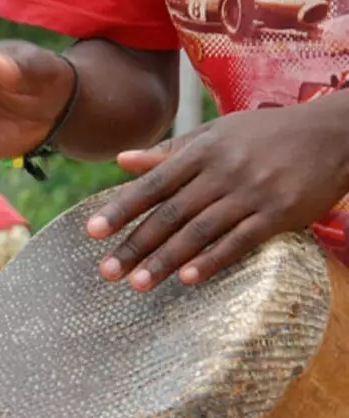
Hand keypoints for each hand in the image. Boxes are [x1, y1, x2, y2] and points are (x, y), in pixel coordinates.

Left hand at [87, 95, 348, 291]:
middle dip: (136, 244)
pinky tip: (188, 279)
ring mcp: (252, 193)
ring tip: (137, 284)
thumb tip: (120, 160)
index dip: (121, 208)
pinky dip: (213, 260)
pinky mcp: (279, 214)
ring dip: (166, 260)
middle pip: (171, 213)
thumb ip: (168, 152)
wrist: (333, 133)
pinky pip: (240, 241)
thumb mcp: (216, 134)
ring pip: (201, 231)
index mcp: (203, 151)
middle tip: (107, 272)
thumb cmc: (265, 134)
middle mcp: (224, 171)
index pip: (153, 184)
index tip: (92, 232)